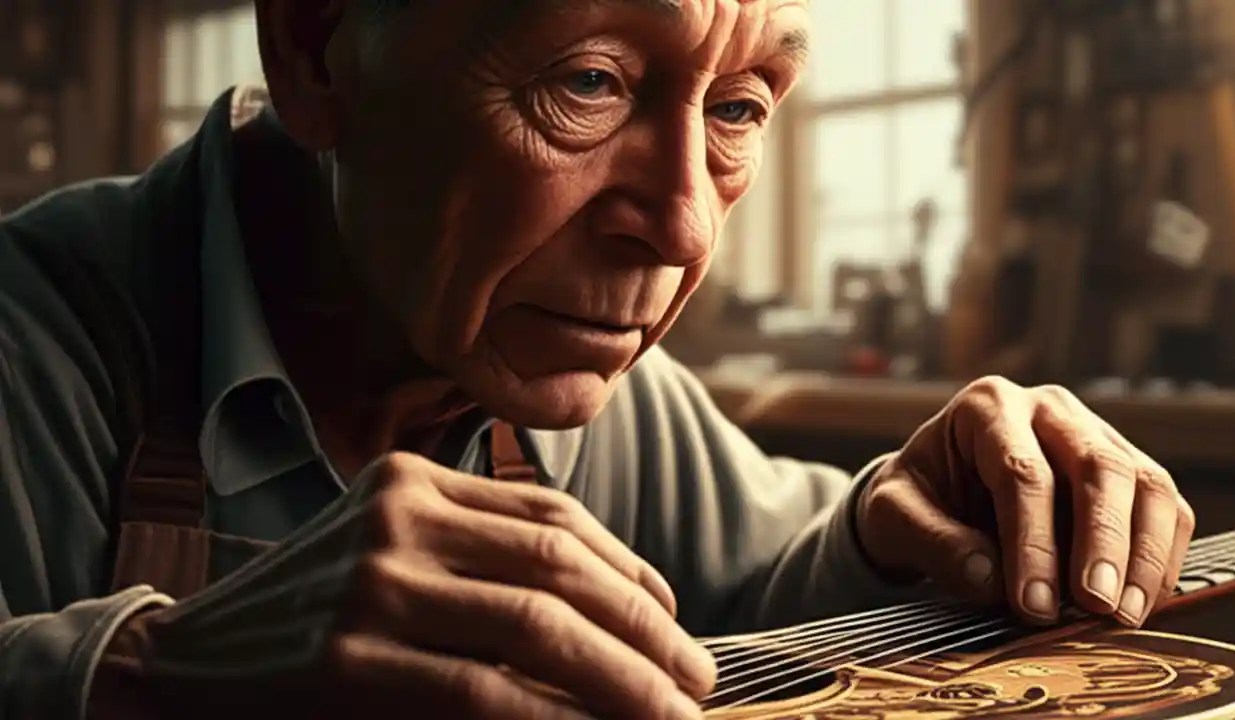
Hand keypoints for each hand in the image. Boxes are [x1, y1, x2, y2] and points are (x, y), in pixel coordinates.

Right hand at [92, 452, 713, 719]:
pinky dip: (554, 718)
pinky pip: (485, 694)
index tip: (673, 619)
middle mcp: (398, 516)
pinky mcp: (349, 659)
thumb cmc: (315, 610)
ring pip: (538, 626)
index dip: (629, 569)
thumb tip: (623, 611)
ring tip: (675, 715)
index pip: (553, 518)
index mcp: (415, 479)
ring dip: (624, 677)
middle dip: (646, 628)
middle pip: (559, 567)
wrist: (188, 661)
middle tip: (699, 678)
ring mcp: (371, 584)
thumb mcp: (397, 556)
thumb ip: (487, 563)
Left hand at [855, 377, 1195, 626]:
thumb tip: (989, 578)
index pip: (1022, 471)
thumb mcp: (892, 515)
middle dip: (1102, 542)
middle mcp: (1050, 408)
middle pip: (1098, 467)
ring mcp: (1096, 433)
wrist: (936, 491)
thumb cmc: (915, 498)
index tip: (1034, 605)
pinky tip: (1142, 602)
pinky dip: (1160, 556)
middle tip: (1095, 607)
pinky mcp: (1127, 470)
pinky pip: (1165, 507)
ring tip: (1124, 615)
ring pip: (1146, 482)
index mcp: (987, 405)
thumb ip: (932, 542)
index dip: (1033, 541)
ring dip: (1143, 554)